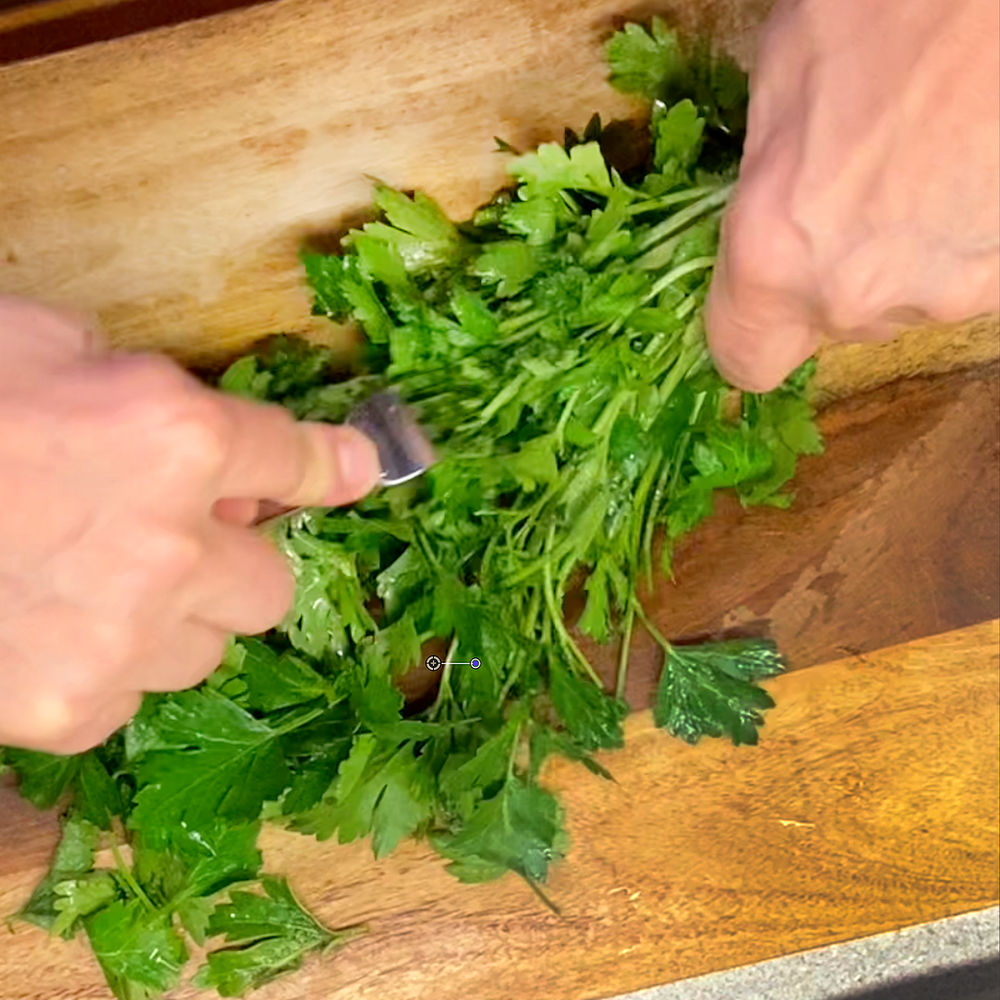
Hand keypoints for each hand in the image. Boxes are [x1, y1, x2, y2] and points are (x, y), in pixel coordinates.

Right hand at [0, 296, 379, 753]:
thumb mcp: (36, 346)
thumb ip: (134, 390)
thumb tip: (191, 437)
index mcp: (170, 437)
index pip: (294, 459)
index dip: (334, 466)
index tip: (360, 471)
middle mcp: (170, 547)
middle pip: (272, 585)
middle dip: (234, 562)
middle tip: (175, 540)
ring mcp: (119, 640)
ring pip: (208, 650)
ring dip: (173, 619)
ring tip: (88, 585)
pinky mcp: (64, 712)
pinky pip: (131, 698)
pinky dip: (107, 670)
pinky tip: (40, 630)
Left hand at [706, 0, 999, 390]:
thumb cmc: (879, 10)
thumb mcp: (780, 85)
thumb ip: (764, 182)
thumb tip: (765, 210)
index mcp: (774, 260)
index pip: (745, 358)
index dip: (749, 326)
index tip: (757, 289)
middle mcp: (857, 297)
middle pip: (832, 323)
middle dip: (831, 271)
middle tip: (854, 185)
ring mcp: (950, 291)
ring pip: (906, 299)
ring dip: (904, 252)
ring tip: (924, 160)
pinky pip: (967, 271)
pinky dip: (965, 233)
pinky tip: (969, 165)